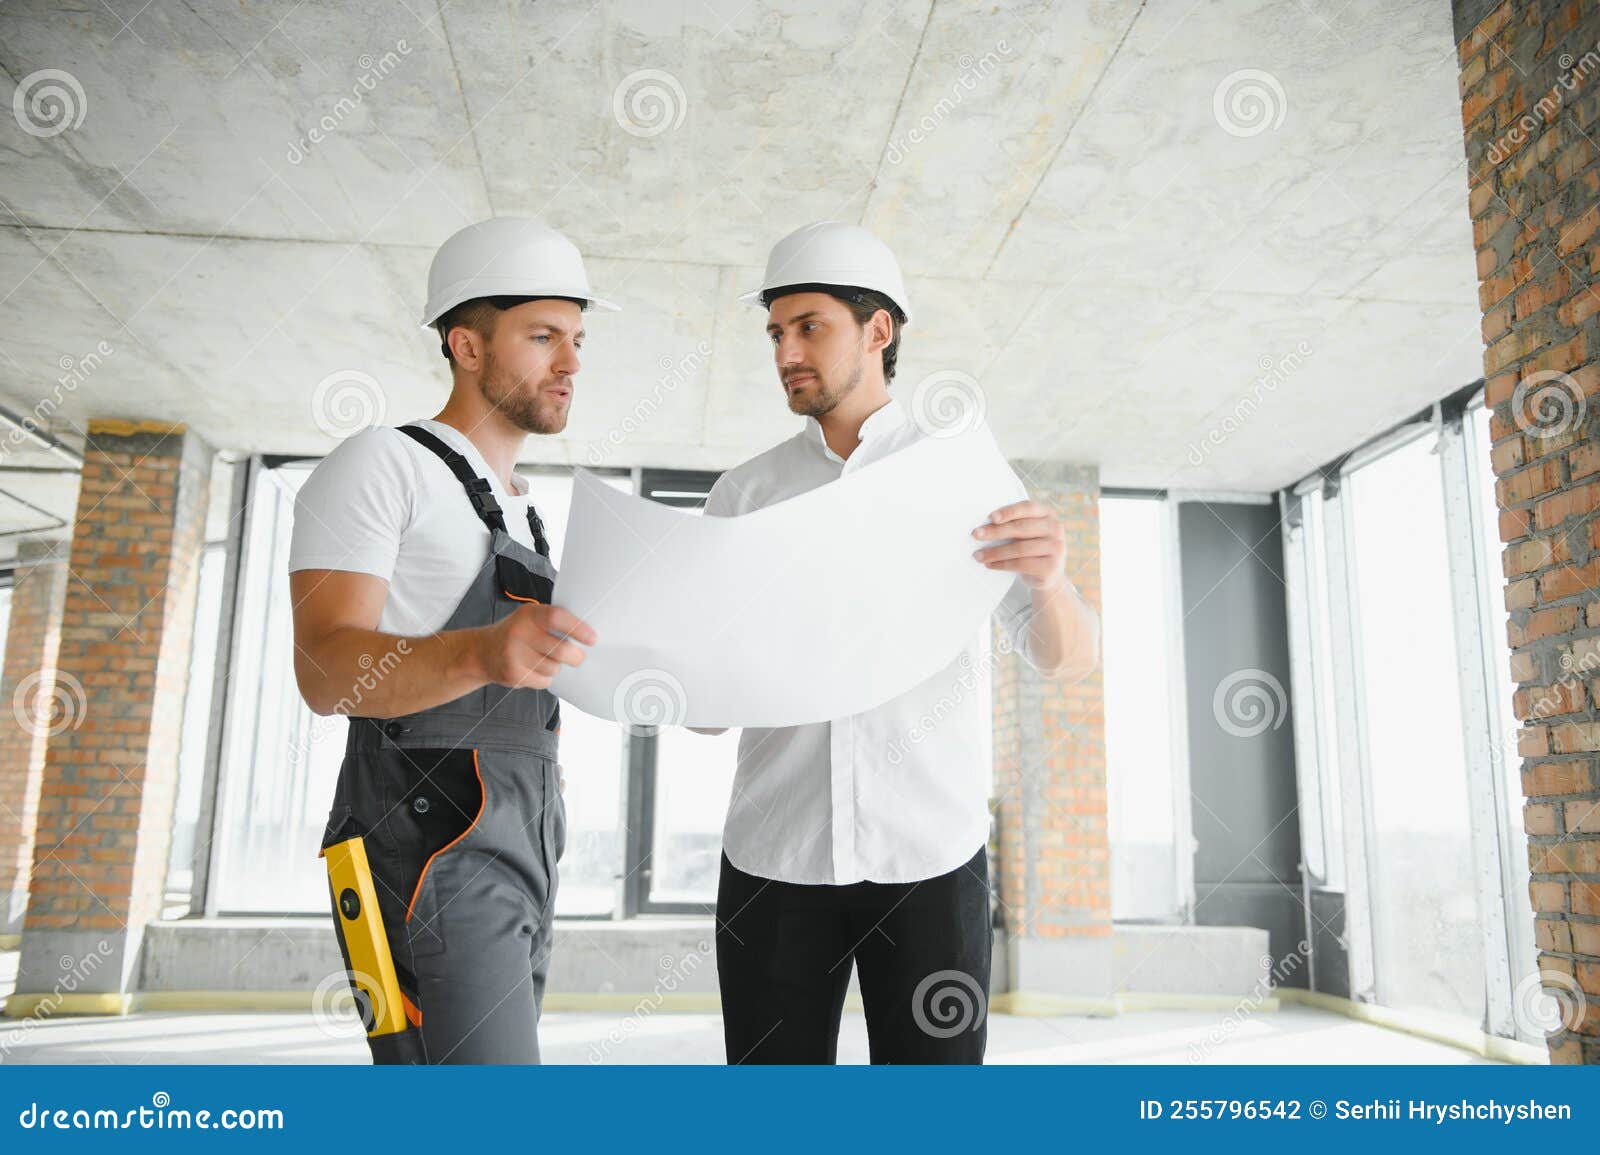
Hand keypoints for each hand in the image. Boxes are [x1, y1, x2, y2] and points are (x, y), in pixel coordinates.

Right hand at [474, 603, 596, 689]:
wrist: (482, 652)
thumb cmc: (515, 633)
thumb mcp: (530, 617)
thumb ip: (552, 621)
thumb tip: (586, 633)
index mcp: (528, 614)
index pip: (557, 617)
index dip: (578, 628)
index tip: (592, 638)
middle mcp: (519, 632)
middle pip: (560, 649)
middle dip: (575, 656)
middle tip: (577, 657)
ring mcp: (514, 655)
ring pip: (554, 668)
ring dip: (556, 667)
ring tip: (544, 660)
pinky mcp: (513, 674)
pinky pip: (543, 681)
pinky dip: (545, 678)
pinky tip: (534, 670)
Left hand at [972, 500, 1066, 591]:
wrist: (1049, 574)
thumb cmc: (1031, 548)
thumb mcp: (1027, 533)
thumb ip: (1014, 524)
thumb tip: (984, 524)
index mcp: (1048, 514)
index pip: (1028, 508)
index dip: (1009, 512)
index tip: (991, 517)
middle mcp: (1055, 528)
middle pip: (1021, 528)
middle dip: (995, 531)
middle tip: (976, 534)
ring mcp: (1056, 548)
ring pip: (1019, 548)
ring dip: (995, 552)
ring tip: (978, 555)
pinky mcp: (1051, 566)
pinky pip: (1021, 564)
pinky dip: (1002, 564)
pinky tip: (990, 565)